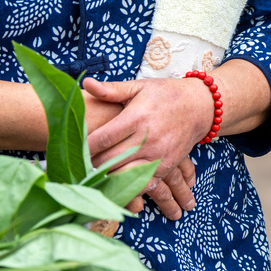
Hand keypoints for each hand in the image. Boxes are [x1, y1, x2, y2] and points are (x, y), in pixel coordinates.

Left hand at [83, 77, 212, 218]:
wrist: (200, 107)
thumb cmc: (165, 94)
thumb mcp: (139, 87)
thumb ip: (111, 90)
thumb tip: (86, 83)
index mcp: (137, 118)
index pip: (103, 138)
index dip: (84, 147)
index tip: (70, 150)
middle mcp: (147, 139)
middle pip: (110, 161)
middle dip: (90, 165)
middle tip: (74, 166)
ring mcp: (158, 156)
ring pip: (124, 176)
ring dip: (105, 178)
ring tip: (89, 176)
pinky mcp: (166, 167)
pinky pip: (142, 184)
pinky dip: (126, 187)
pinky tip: (112, 186)